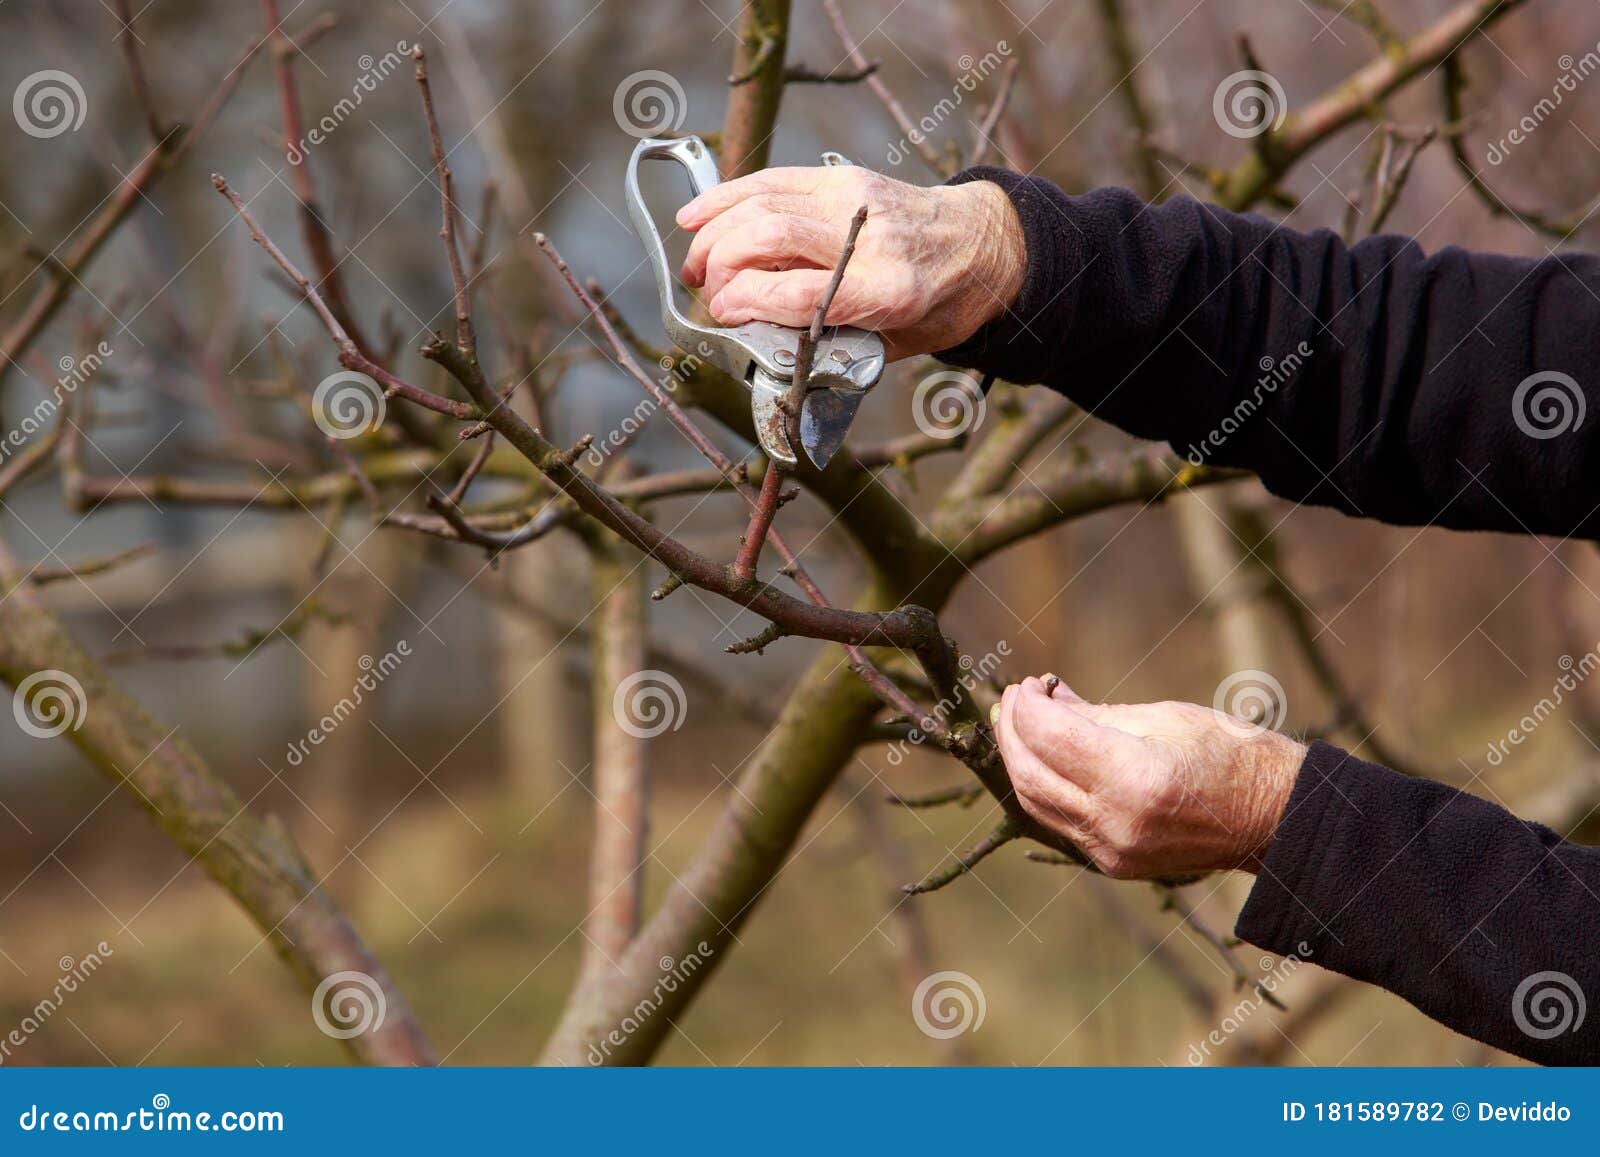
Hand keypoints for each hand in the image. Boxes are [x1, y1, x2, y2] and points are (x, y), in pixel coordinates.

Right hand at [676, 166, 1025, 360]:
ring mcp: (853, 198)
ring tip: (694, 268)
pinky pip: (771, 181)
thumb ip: (832, 347)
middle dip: (722, 267)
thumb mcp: (896, 346)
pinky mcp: (842, 178)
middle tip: (707, 295)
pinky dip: (727, 197)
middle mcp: (868, 236)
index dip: (746, 302)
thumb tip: (759, 344)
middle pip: (771, 236)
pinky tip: (696, 218)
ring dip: (715, 234)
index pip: (797, 291)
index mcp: (889, 289)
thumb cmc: (941, 305)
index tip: (721, 314)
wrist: (984, 246)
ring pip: (762, 202)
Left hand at [994, 676, 1305, 878]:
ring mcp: (1113, 851)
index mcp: (1134, 780)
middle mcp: (1117, 823)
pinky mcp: (1114, 864)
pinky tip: (1046, 756)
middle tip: (1015, 698)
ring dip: (1020, 760)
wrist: (1276, 819)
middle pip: (1030, 775)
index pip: (1050, 737)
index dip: (1028, 707)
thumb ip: (1097, 714)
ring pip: (1037, 803)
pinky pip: (1061, 821)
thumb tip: (1047, 699)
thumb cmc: (1231, 753)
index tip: (1029, 683)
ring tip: (1022, 722)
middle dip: (1012, 731)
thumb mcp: (1166, 717)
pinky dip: (1045, 786)